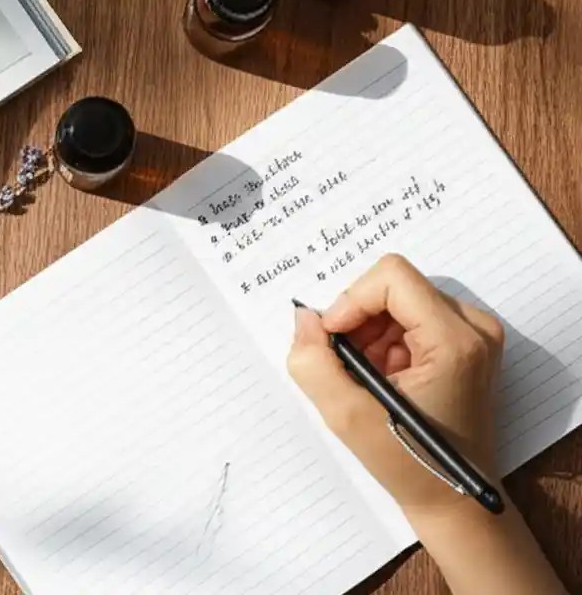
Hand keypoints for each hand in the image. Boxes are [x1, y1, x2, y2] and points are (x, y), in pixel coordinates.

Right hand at [286, 253, 504, 516]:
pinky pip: (409, 319)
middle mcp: (473, 327)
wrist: (453, 500)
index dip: (350, 300)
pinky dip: (383, 344)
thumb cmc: (409, 463)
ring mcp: (473, 335)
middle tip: (348, 367)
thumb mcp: (347, 417)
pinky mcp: (464, 345)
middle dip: (358, 322)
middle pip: (395, 288)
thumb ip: (314, 362)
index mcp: (456, 341)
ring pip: (397, 302)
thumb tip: (304, 318)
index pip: (392, 277)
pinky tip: (383, 380)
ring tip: (367, 380)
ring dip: (368, 335)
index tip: (332, 340)